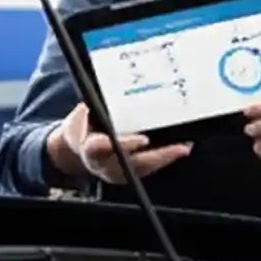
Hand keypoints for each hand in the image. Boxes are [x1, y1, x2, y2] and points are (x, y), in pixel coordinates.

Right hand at [47, 103, 190, 184]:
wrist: (75, 150)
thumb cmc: (83, 126)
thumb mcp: (83, 114)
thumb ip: (96, 106)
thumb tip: (113, 86)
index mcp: (89, 148)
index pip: (104, 148)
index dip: (124, 144)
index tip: (143, 140)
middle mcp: (103, 164)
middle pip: (132, 163)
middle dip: (157, 156)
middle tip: (180, 147)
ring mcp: (115, 172)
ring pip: (143, 168)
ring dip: (166, 158)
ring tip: (185, 147)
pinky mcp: (126, 174)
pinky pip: (147, 169)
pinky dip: (164, 159)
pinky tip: (181, 149)